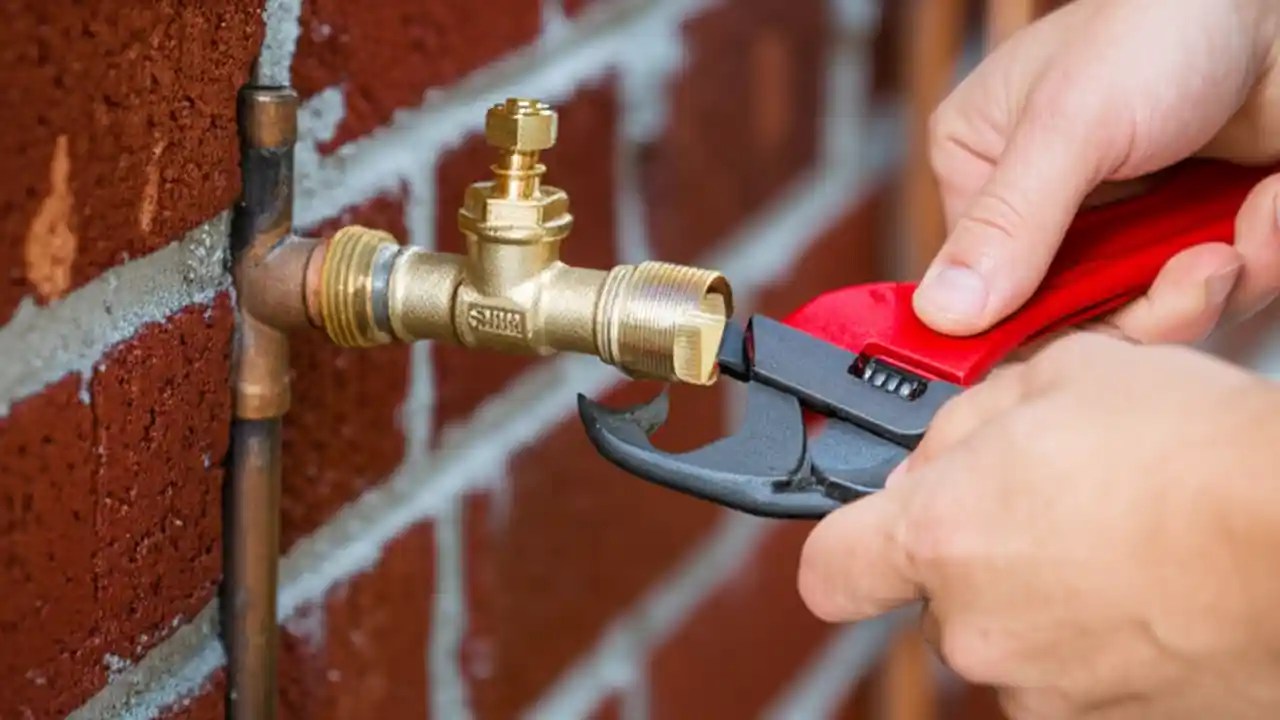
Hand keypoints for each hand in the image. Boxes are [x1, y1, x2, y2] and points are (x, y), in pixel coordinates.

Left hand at [797, 333, 1279, 718]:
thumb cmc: (1194, 452)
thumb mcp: (1057, 377)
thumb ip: (963, 427)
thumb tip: (935, 460)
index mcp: (941, 536)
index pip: (830, 568)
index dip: (849, 545)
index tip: (872, 533)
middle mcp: (976, 627)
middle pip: (934, 598)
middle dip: (973, 556)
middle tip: (1044, 505)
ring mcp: (1045, 689)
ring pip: (1008, 638)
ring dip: (1040, 598)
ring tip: (1115, 543)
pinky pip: (1074, 675)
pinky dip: (1096, 640)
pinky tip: (1146, 589)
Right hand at [917, 0, 1279, 343]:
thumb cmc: (1166, 21)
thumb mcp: (1071, 123)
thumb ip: (1008, 223)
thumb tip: (942, 312)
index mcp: (983, 166)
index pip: (985, 286)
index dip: (1034, 323)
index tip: (1084, 339)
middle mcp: (1045, 203)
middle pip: (1073, 313)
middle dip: (1151, 303)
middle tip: (1206, 269)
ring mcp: (1122, 220)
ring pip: (1149, 311)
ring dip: (1216, 282)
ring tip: (1252, 228)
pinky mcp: (1188, 229)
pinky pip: (1213, 291)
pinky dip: (1256, 261)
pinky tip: (1268, 205)